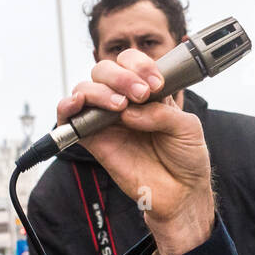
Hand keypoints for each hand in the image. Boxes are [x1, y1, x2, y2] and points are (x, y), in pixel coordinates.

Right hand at [56, 48, 214, 254]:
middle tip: (141, 94)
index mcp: (147, 92)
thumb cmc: (186, 158)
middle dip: (122, 76)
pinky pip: (69, 119)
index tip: (155, 84)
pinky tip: (77, 104)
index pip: (131, 62)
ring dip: (100, 90)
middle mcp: (124, 102)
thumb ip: (163, 113)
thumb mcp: (188, 128)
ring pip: (86, 89)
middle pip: (104, 70)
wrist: (181, 193)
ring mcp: (106, 120)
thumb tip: (132, 112)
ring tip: (121, 106)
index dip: (139, 66)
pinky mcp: (93, 140)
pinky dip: (66, 106)